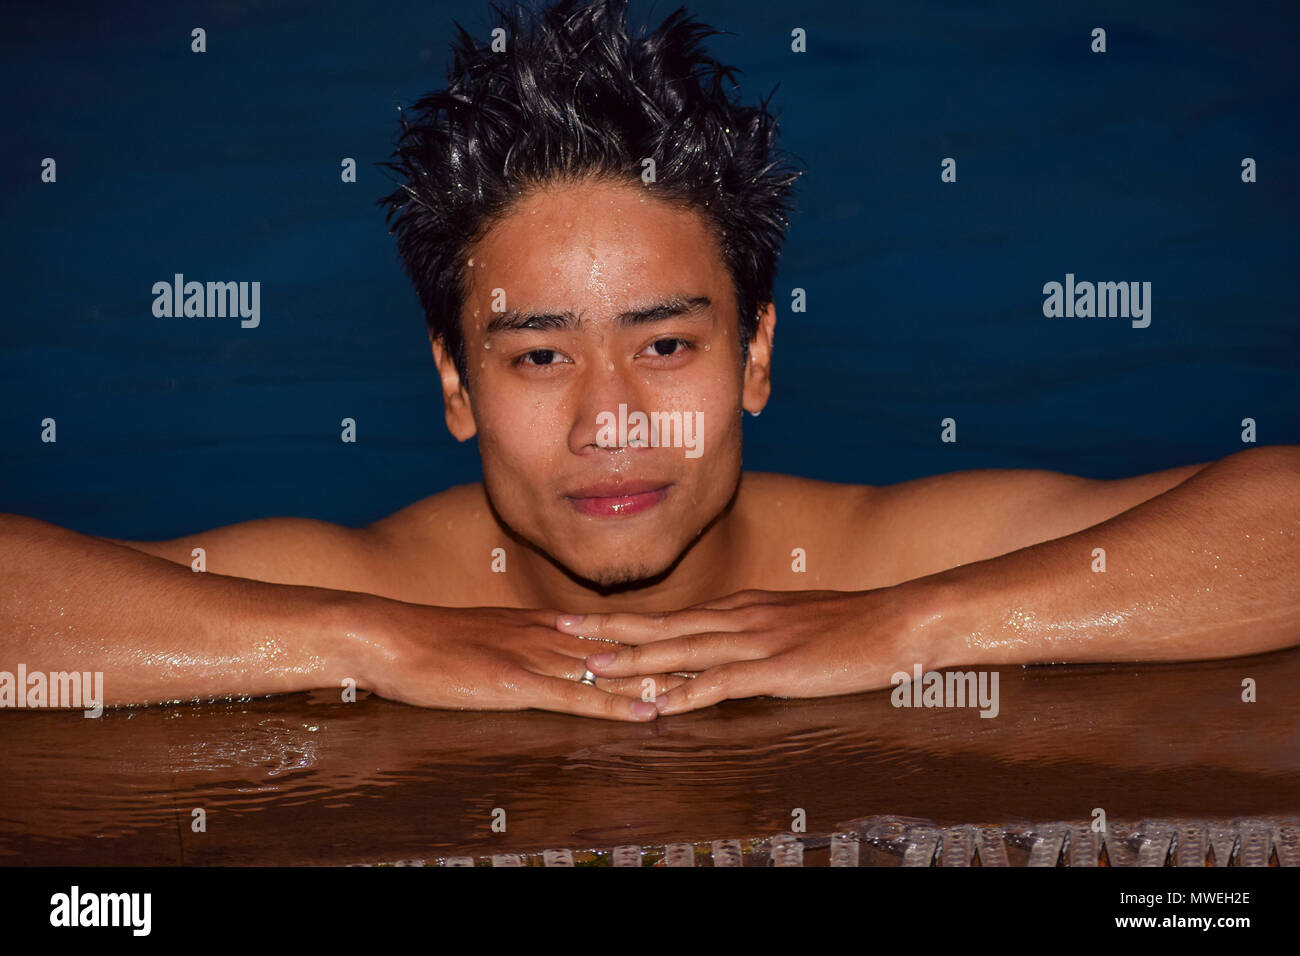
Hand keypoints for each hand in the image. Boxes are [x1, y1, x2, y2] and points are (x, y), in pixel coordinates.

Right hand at [344, 597, 693, 720]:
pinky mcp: (515, 684)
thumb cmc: (432, 644)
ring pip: (611, 671)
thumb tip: (560, 659)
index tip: (705, 644)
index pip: (619, 631)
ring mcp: (535, 658)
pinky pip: (573, 697)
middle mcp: (551, 636)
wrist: (388, 636)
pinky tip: (645, 715)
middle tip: (726, 662)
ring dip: (659, 682)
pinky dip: (613, 707)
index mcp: (546, 626)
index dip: (664, 640)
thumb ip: (527, 647)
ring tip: (708, 690)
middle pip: (627, 647)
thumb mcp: (489, 639)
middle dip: (676, 658)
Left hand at [554, 587, 947, 714]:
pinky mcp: (779, 667)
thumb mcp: (797, 623)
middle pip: (662, 623)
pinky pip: (723, 683)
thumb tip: (729, 651)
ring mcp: (758, 640)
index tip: (584, 623)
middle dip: (608, 630)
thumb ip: (760, 635)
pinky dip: (686, 694)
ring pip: (682, 649)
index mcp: (743, 607)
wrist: (903, 620)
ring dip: (634, 660)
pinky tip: (659, 706)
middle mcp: (741, 617)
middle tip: (560, 630)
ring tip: (590, 667)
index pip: (672, 615)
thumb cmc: (856, 626)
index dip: (625, 621)